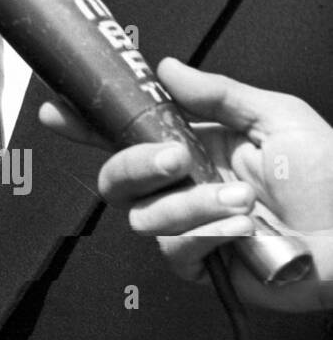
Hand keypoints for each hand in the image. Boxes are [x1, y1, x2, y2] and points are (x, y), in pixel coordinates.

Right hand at [40, 57, 332, 310]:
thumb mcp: (279, 118)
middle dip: (135, 163)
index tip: (60, 111)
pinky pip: (173, 251)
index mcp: (200, 149)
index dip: (89, 124)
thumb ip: (217, 93)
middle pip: (117, 178)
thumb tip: (166, 70)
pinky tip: (241, 229)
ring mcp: (193, 230)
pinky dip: (206, 234)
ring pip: (142, 215)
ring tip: (239, 199)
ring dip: (189, 203)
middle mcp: (187, 189)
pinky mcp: (206, 268)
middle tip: (174, 157)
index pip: (129, 134)